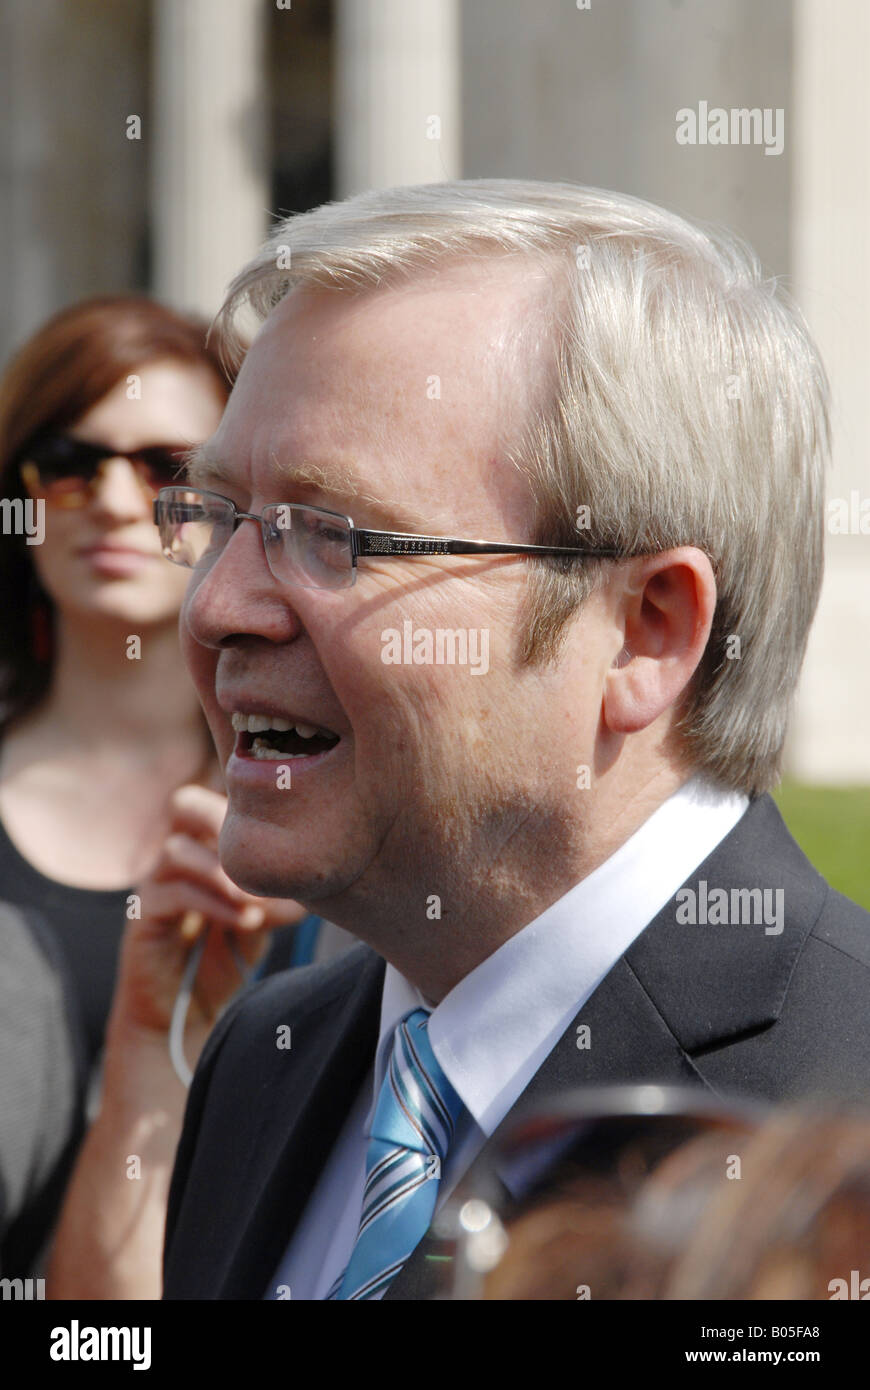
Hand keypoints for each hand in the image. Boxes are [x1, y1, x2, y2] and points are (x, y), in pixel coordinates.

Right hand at [107, 785, 307, 1045]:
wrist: (184, 1012)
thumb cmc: (221, 958)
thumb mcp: (257, 923)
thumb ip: (276, 901)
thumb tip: (307, 890)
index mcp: (203, 847)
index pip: (215, 799)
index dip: (246, 806)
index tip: (286, 834)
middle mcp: (175, 857)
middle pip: (184, 804)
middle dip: (222, 819)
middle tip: (257, 853)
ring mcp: (154, 883)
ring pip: (176, 850)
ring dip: (223, 873)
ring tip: (255, 902)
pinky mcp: (143, 916)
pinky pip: (173, 894)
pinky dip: (214, 905)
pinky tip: (243, 922)